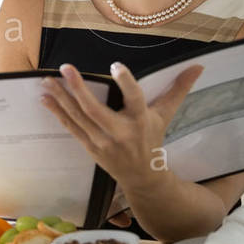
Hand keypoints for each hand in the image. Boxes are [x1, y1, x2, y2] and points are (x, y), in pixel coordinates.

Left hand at [40, 62, 202, 189]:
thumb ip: (178, 88)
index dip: (126, 83)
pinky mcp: (90, 147)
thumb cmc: (152, 139)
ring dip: (61, 98)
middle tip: (65, 68)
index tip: (116, 66)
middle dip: (78, 89)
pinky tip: (45, 98)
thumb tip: (198, 66)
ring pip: (79, 118)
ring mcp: (102, 142)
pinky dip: (57, 112)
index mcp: (141, 120)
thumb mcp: (165, 114)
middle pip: (96, 110)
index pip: (135, 99)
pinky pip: (71, 127)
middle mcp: (120, 132)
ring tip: (47, 80)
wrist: (142, 176)